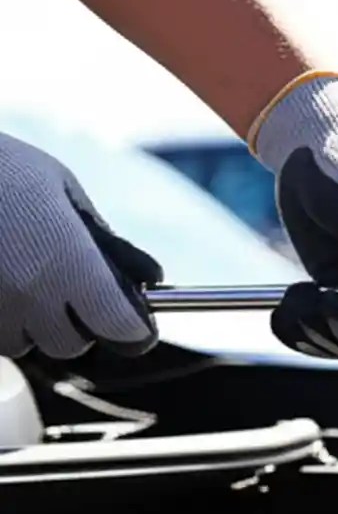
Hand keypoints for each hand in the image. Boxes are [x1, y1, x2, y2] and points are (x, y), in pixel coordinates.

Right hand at [0, 133, 161, 359]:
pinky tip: (0, 281)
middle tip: (71, 288)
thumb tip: (147, 277)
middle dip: (79, 324)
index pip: (119, 328)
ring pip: (27, 344)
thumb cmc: (3, 168)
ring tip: (23, 276)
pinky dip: (2, 320)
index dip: (133, 329)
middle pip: (72, 344)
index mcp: (67, 261)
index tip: (136, 322)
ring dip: (33, 325)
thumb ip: (104, 241)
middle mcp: (29, 293)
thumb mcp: (64, 191)